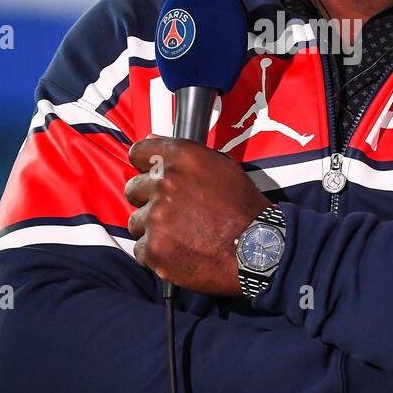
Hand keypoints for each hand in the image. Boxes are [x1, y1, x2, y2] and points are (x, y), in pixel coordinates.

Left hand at [124, 136, 270, 295]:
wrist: (258, 249)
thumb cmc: (244, 209)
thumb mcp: (222, 167)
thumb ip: (184, 155)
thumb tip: (151, 138)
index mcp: (183, 158)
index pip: (139, 152)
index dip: (144, 165)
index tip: (149, 175)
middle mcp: (165, 184)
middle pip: (133, 189)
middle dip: (148, 200)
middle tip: (173, 213)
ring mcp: (157, 217)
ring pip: (136, 222)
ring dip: (153, 229)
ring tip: (182, 235)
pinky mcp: (154, 248)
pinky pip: (142, 250)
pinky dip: (158, 254)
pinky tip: (181, 252)